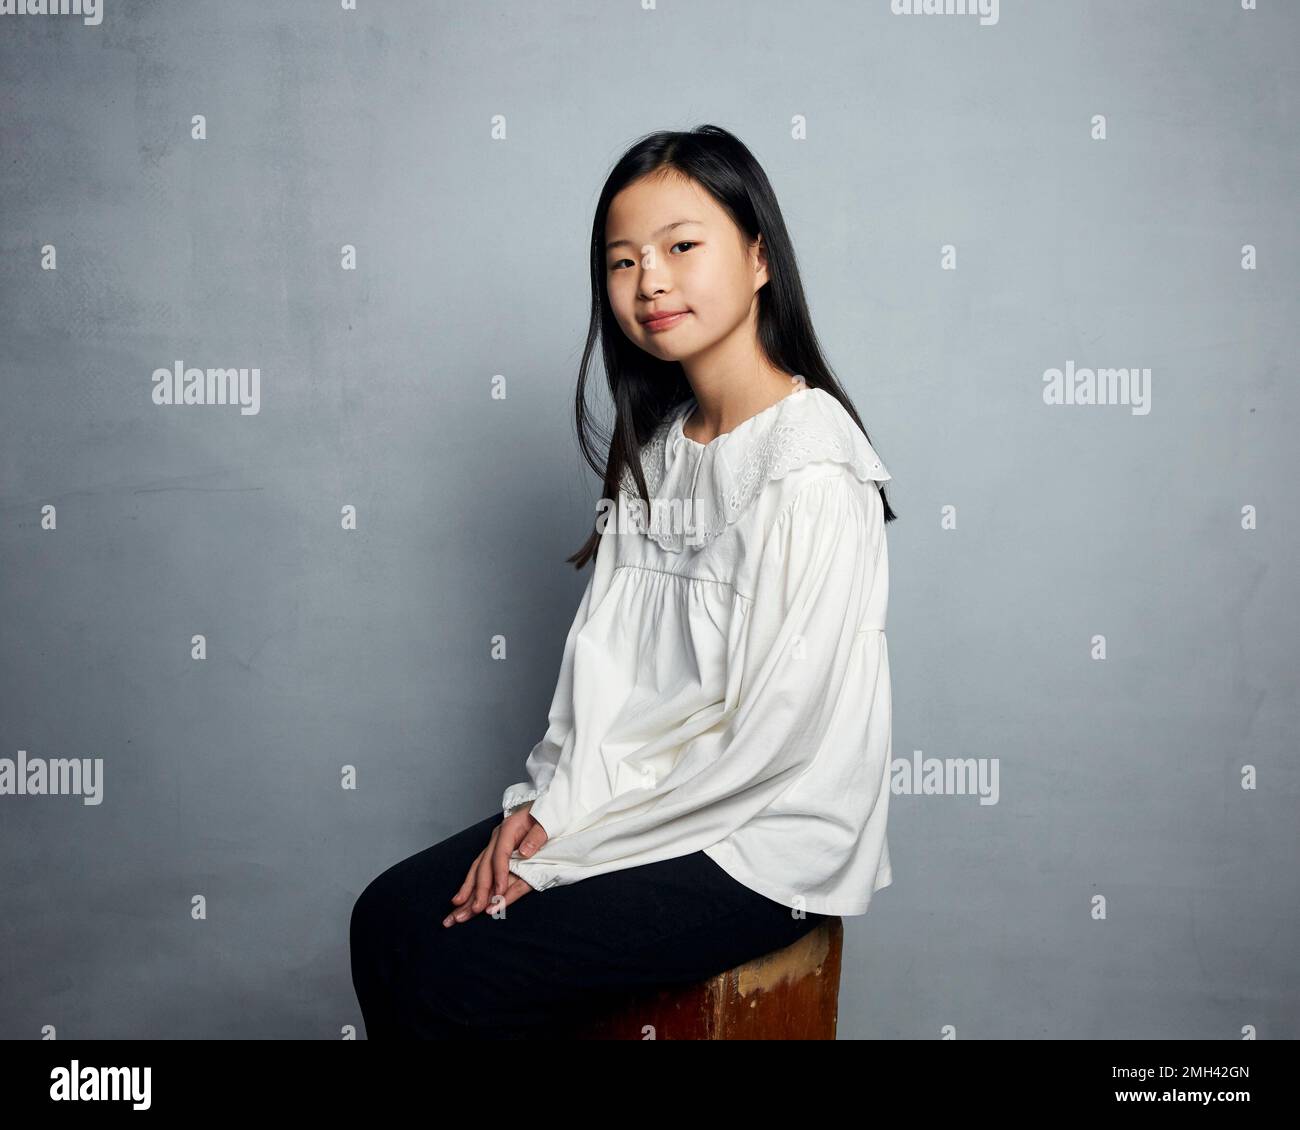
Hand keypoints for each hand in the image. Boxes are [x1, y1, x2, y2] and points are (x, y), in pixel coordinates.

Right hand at [442, 805, 549, 926]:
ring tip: (458, 909)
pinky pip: (482, 870)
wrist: (549, 806)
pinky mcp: (497, 852)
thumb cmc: (549, 814)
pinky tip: (463, 899)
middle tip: (475, 909)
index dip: (499, 874)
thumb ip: (537, 835)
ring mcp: (496, 845)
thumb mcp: (548, 820)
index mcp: (509, 828)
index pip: (500, 855)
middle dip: (479, 889)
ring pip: (478, 869)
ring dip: (468, 890)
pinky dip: (472, 885)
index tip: (499, 892)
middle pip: (485, 865)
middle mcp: (498, 838)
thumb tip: (524, 852)